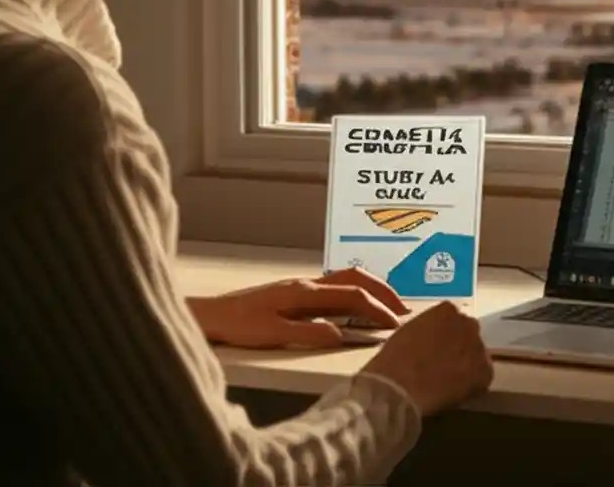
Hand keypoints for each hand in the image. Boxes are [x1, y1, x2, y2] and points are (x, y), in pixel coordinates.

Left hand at [188, 267, 408, 348]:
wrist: (209, 316)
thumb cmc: (236, 326)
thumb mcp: (271, 335)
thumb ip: (308, 333)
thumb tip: (341, 334)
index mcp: (304, 292)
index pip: (353, 296)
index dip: (378, 309)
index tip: (395, 326)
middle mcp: (307, 283)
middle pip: (357, 278)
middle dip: (384, 291)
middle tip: (404, 311)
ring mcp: (302, 285)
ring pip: (348, 278)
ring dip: (372, 289)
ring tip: (389, 306)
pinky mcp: (296, 292)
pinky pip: (337, 286)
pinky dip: (357, 292)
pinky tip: (359, 307)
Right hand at [363, 301, 492, 415]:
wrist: (400, 386)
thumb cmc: (394, 359)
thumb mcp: (409, 331)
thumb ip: (428, 328)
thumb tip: (434, 337)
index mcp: (448, 310)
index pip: (453, 319)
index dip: (445, 336)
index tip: (436, 348)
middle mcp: (469, 324)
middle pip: (469, 334)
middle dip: (460, 347)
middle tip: (444, 364)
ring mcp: (480, 347)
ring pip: (476, 356)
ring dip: (467, 365)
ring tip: (448, 381)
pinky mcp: (486, 371)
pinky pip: (482, 377)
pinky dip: (472, 385)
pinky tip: (454, 392)